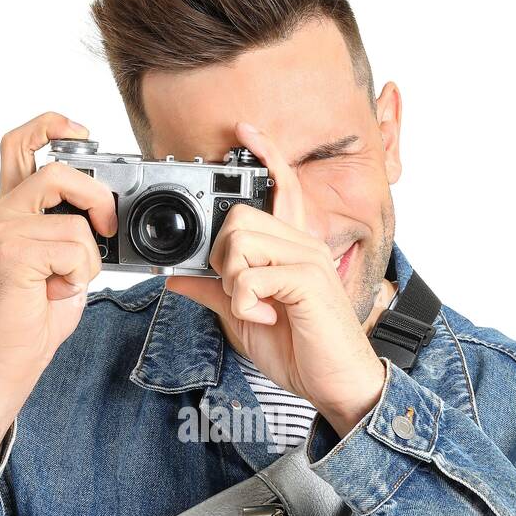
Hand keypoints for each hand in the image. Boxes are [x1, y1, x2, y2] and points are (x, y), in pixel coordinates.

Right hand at [0, 111, 116, 474]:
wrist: (8, 359)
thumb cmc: (33, 316)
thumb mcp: (62, 262)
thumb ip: (72, 228)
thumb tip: (108, 211)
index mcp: (9, 211)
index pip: (19, 145)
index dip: (51, 125)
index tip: (83, 131)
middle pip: (58, 170)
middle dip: (98, 198)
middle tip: (108, 229)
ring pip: (73, 219)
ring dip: (88, 257)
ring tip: (68, 280)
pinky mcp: (9, 252)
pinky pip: (72, 247)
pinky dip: (79, 274)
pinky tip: (57, 292)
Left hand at [166, 121, 385, 435]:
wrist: (337, 384)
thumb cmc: (301, 351)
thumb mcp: (244, 320)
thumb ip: (215, 293)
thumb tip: (178, 278)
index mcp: (292, 249)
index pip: (282, 188)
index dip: (266, 157)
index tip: (246, 131)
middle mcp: (303, 245)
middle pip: (240, 218)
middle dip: (222, 257)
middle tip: (236, 292)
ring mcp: (308, 259)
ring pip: (242, 242)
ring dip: (232, 281)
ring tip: (251, 308)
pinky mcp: (309, 280)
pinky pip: (253, 276)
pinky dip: (245, 302)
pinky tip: (263, 317)